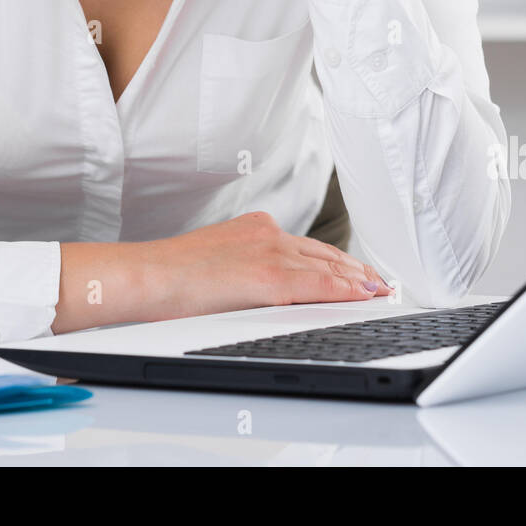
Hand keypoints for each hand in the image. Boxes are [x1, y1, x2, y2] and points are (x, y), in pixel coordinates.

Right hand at [52, 212, 392, 333]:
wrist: (147, 276)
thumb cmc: (169, 277)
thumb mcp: (214, 262)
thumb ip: (242, 267)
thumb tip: (258, 288)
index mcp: (253, 229)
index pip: (305, 246)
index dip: (336, 260)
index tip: (355, 272)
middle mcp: (266, 234)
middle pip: (323, 253)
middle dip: (354, 269)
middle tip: (377, 283)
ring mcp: (269, 252)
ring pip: (328, 266)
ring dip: (357, 280)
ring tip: (378, 291)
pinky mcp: (268, 276)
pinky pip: (319, 283)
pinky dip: (345, 289)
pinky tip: (361, 296)